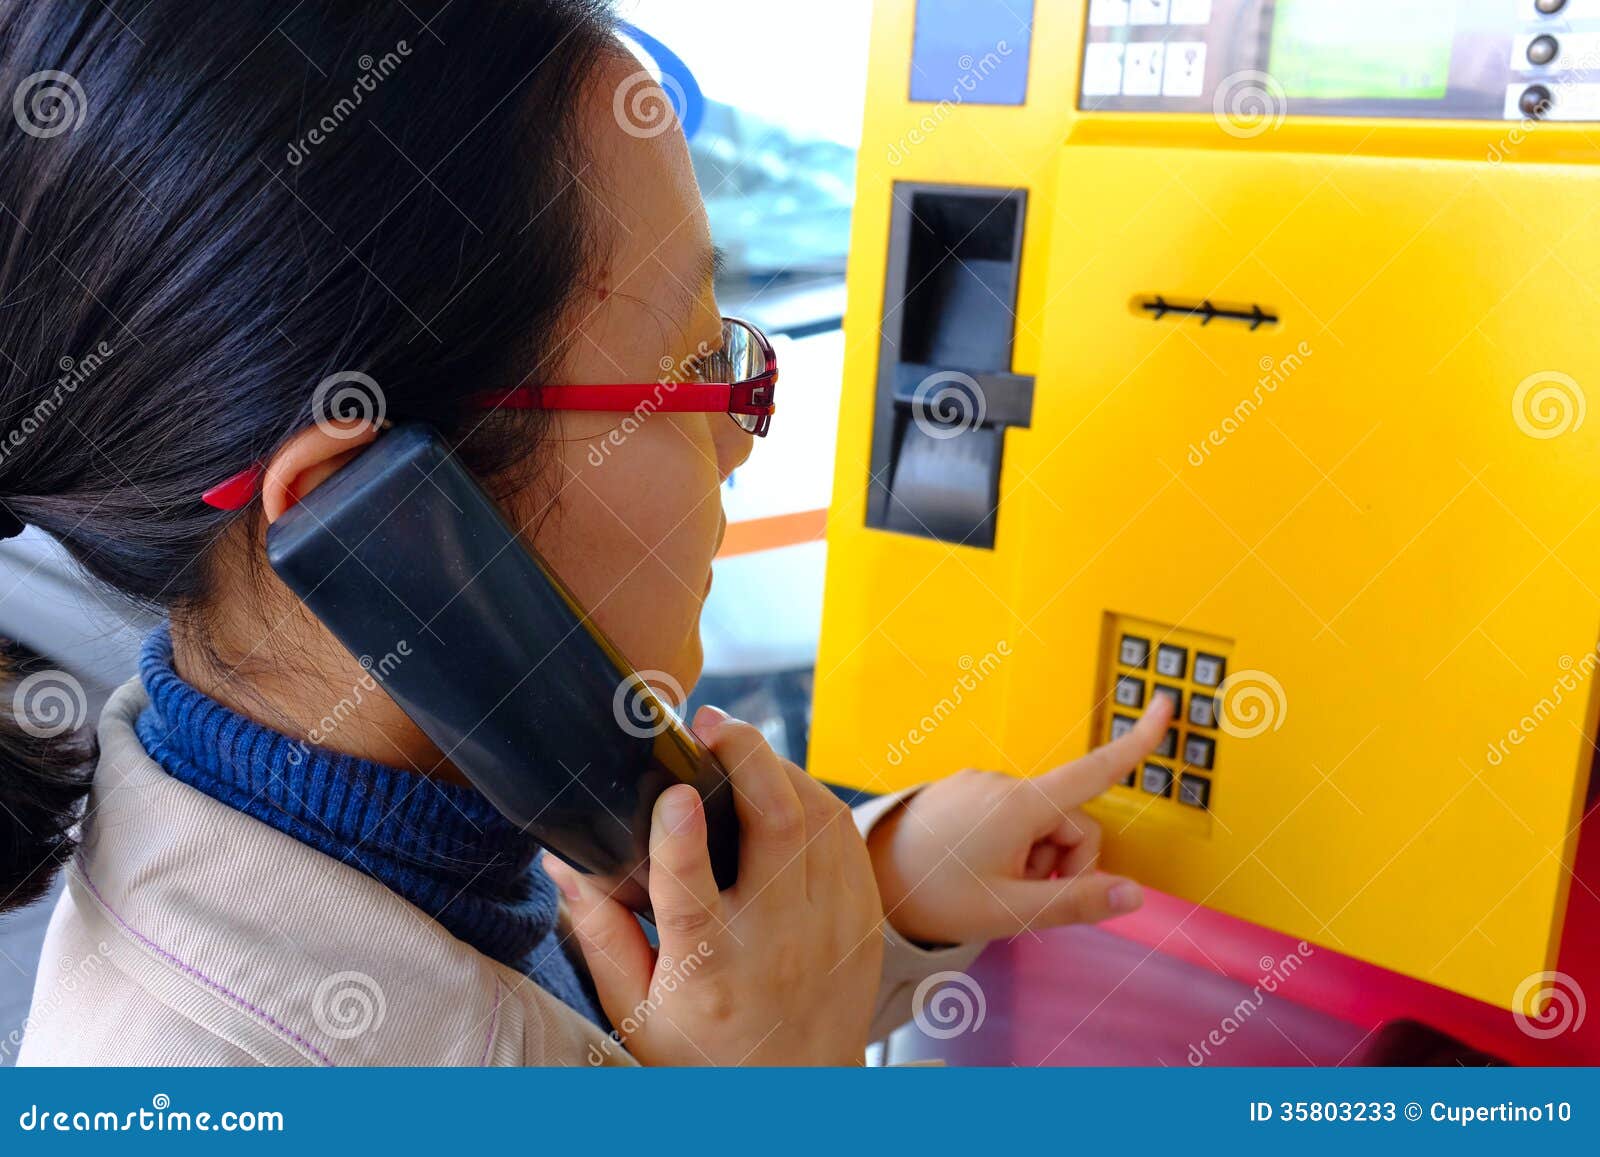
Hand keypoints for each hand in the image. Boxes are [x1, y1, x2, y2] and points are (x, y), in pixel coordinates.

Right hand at [545, 707, 883, 1065]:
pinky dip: (813, 797)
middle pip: (777, 827)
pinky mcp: (862, 920)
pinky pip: (844, 837)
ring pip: (818, 816)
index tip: (671, 791)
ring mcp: (830, 929)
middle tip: (710, 725)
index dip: (680, 835)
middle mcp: (777, 944)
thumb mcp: (635, 1009)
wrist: (797, 1100)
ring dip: (779, 767)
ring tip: (739, 747)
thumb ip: (599, 932)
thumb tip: (562, 860)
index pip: (693, 893)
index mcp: (710, 970)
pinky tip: (781, 786)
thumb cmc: (701, 1055)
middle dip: (746, 756)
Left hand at [866, 698, 1173, 944]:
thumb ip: (1077, 903)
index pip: (1095, 770)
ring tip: (989, 883)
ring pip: (1040, 824)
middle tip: (1022, 895)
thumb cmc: (936, 896)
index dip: (1137, 741)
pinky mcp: (963, 792)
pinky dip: (1009, 845)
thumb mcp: (1011, 910)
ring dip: (1033, 858)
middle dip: (1063, 862)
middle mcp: (1003, 784)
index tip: (1166, 705)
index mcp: (1021, 805)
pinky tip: (974, 867)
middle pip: (1071, 821)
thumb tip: (1134, 896)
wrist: (868, 882)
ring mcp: (980, 785)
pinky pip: (1009, 817)